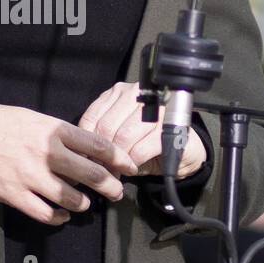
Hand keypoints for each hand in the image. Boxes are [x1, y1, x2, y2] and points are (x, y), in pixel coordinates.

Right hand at [0, 100, 139, 225]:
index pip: (97, 144)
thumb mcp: (29, 117)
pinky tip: (62, 215)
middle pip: (91, 174)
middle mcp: (45, 152)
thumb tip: (81, 148)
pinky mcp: (13, 194)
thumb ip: (56, 133)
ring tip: (85, 204)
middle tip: (117, 193)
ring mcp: (29, 175)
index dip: (118, 158)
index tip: (128, 166)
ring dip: (83, 203)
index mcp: (51, 129)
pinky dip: (58, 217)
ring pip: (71, 197)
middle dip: (110, 187)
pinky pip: (44, 213)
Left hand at [77, 80, 207, 179]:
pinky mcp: (170, 127)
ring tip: (119, 170)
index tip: (87, 158)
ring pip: (124, 136)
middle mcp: (137, 93)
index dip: (87, 141)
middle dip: (103, 153)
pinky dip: (133, 162)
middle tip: (104, 168)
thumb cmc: (145, 140)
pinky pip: (141, 148)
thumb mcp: (118, 134)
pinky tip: (133, 167)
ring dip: (119, 159)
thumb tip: (81, 154)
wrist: (182, 148)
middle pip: (107, 126)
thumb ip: (100, 136)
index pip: (92, 115)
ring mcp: (155, 108)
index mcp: (120, 92)